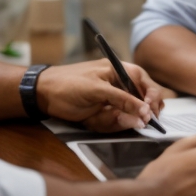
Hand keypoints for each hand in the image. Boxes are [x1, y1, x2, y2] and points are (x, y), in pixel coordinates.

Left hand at [36, 59, 165, 131]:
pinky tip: (93, 119)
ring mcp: (113, 101)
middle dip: (137, 113)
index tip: (149, 114)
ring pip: (129, 115)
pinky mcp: (104, 113)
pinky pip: (114, 122)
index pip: (147, 84)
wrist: (43, 94)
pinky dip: (107, 125)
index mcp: (122, 71)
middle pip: (142, 102)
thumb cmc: (69, 84)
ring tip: (100, 117)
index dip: (152, 99)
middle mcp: (121, 85)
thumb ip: (122, 100)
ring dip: (117, 120)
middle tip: (132, 122)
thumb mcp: (97, 90)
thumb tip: (144, 113)